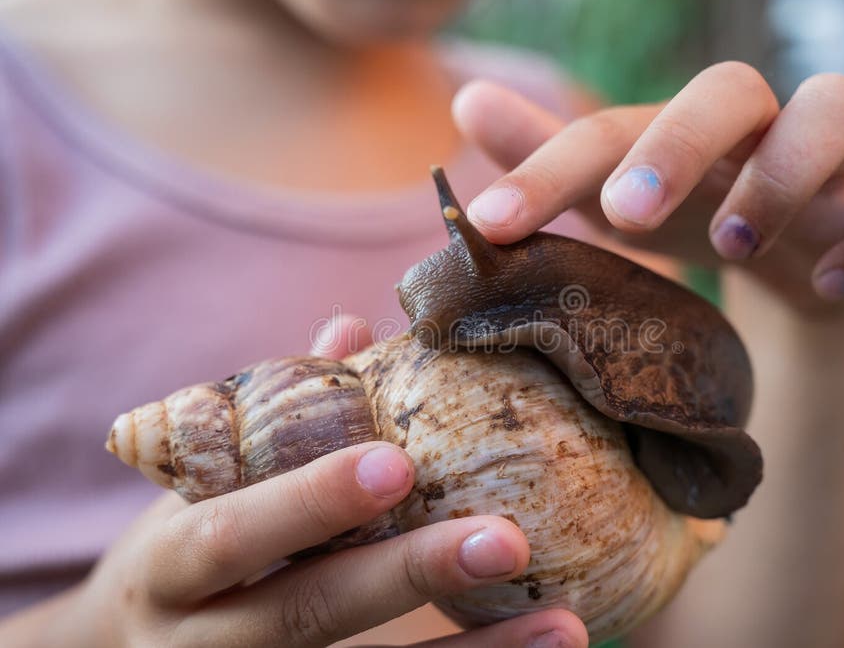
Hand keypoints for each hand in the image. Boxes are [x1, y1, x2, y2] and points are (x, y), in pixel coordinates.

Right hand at [2, 317, 586, 647]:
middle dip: (409, 576)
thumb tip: (349, 331)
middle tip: (507, 541)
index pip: (236, 531)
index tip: (398, 464)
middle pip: (308, 613)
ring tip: (564, 629)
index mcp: (173, 566)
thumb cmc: (178, 557)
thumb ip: (272, 421)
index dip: (311, 501)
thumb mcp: (200, 492)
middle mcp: (203, 641)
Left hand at [452, 62, 843, 310]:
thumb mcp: (617, 197)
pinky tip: (828, 283)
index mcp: (679, 130)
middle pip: (734, 87)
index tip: (492, 225)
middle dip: (679, 143)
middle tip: (629, 212)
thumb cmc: (697, 217)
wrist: (798, 265)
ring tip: (732, 246)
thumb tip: (467, 100)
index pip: (610, 129)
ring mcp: (834, 162)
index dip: (549, 168)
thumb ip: (550, 160)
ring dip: (785, 174)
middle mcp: (756, 126)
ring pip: (838, 113)